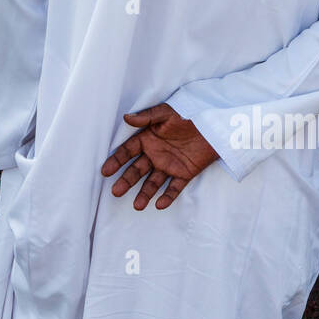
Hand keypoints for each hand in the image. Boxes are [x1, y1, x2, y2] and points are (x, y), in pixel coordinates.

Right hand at [101, 104, 218, 209]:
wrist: (213, 124)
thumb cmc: (188, 114)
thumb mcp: (166, 113)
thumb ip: (147, 117)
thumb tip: (126, 118)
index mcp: (148, 139)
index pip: (128, 152)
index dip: (116, 161)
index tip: (106, 171)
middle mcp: (155, 155)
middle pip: (137, 170)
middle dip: (127, 181)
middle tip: (116, 192)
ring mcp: (169, 166)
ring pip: (153, 182)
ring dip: (145, 193)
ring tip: (138, 206)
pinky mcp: (184, 174)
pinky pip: (174, 187)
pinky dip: (168, 196)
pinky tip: (160, 204)